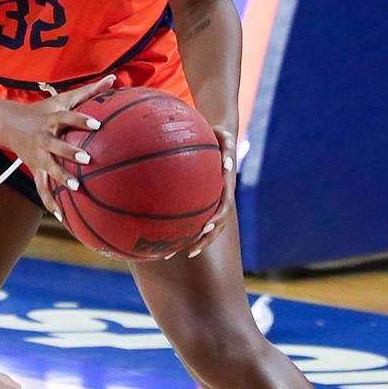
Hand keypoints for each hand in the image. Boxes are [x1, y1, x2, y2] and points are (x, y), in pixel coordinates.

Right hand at [0, 74, 116, 216]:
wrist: (8, 124)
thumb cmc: (43, 111)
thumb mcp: (62, 100)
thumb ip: (89, 91)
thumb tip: (113, 78)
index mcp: (52, 120)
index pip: (68, 118)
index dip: (81, 121)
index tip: (97, 125)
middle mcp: (44, 138)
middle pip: (56, 145)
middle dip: (69, 152)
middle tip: (87, 158)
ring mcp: (38, 156)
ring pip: (48, 169)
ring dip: (60, 178)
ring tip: (75, 188)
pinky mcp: (35, 169)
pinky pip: (42, 188)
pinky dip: (51, 203)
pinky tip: (63, 218)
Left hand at [182, 125, 237, 258]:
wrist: (214, 139)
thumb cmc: (218, 135)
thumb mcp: (225, 137)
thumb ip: (227, 148)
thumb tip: (226, 164)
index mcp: (226, 187)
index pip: (225, 207)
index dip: (217, 218)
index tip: (208, 226)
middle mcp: (219, 198)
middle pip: (215, 226)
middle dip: (204, 239)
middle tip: (192, 250)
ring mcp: (210, 202)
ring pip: (203, 228)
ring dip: (190, 242)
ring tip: (171, 253)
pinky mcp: (198, 201)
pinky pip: (189, 218)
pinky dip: (177, 229)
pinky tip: (159, 236)